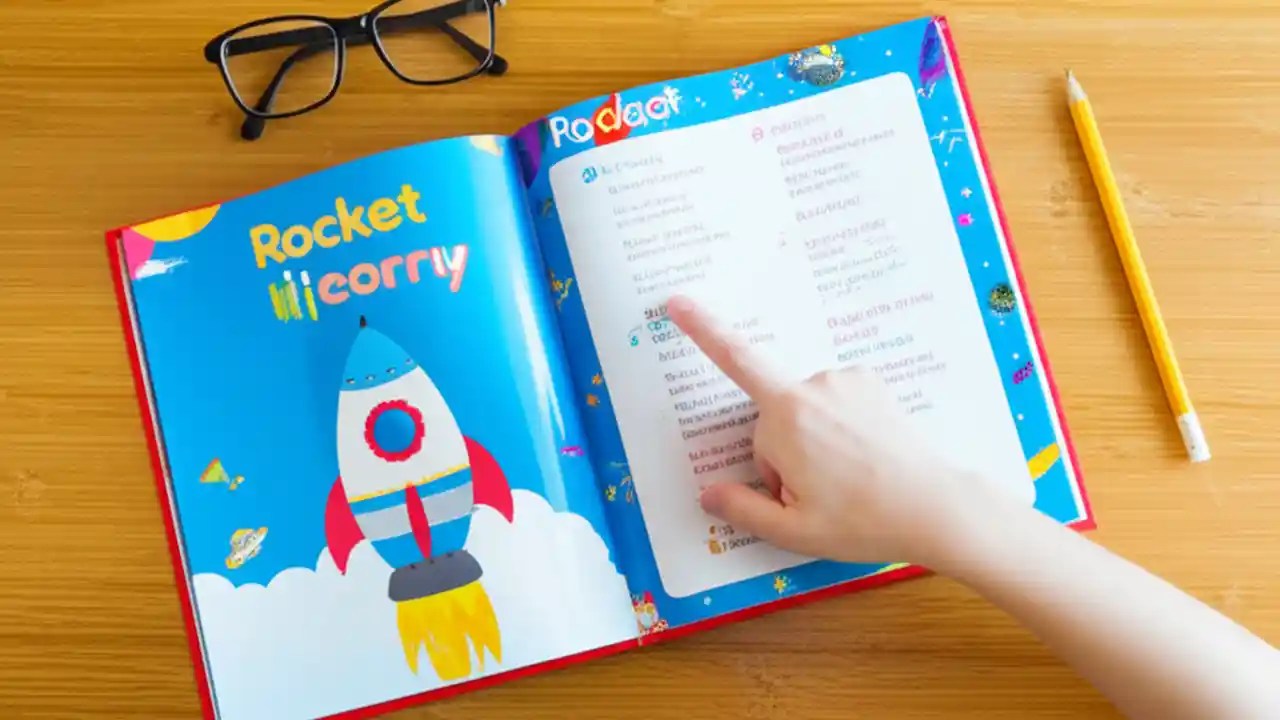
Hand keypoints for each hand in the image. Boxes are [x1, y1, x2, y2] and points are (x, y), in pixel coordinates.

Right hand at [667, 295, 1004, 566]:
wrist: (936, 507)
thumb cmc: (864, 522)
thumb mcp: (794, 531)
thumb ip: (742, 509)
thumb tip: (708, 493)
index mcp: (787, 417)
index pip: (734, 362)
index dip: (702, 329)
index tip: (676, 301)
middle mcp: (814, 386)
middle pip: (771, 419)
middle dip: (781, 456)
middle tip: (816, 497)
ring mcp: (846, 381)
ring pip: (803, 413)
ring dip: (810, 443)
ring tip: (846, 482)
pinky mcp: (870, 384)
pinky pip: (832, 404)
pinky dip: (837, 428)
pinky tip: (861, 458)